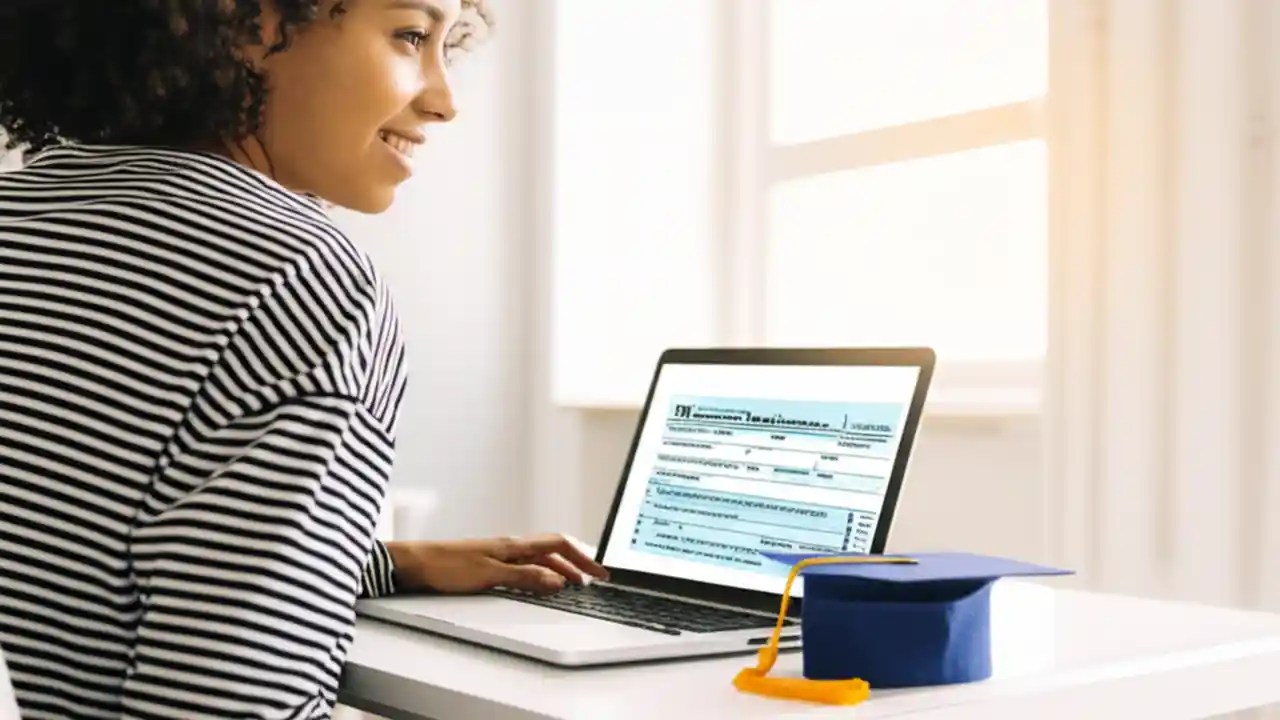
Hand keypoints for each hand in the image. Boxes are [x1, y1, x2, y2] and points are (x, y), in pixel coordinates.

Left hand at [386, 534, 609, 594]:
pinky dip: (540, 574)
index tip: (599, 572)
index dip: (582, 558)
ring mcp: (498, 554)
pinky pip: (524, 566)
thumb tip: (557, 579)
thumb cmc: (446, 567)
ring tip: (572, 585)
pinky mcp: (487, 565)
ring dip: (559, 570)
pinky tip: (539, 585)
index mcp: (513, 545)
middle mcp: (509, 546)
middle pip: (552, 550)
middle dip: (576, 564)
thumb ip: (524, 576)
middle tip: (593, 581)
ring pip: (539, 558)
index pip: (558, 544)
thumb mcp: (489, 575)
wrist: (413, 564)